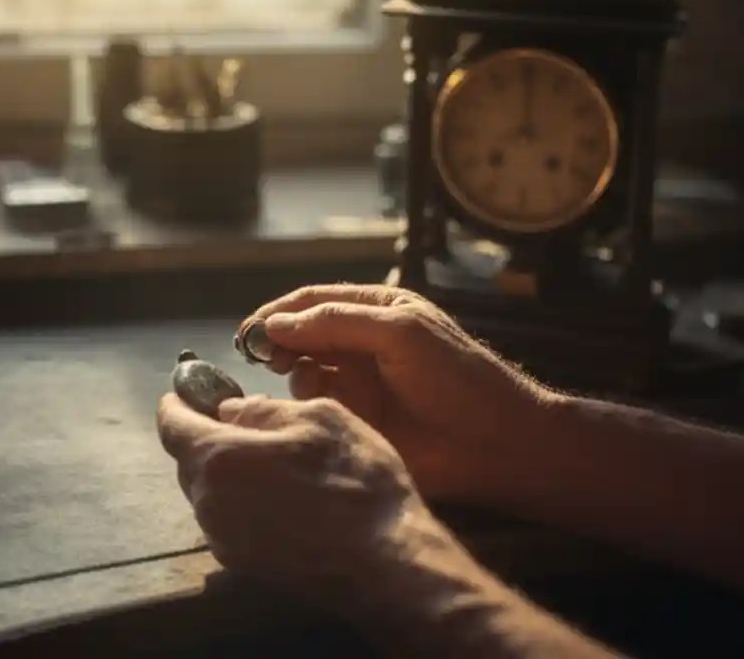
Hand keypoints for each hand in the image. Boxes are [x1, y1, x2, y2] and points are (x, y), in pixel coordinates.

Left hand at [155, 393, 476, 623]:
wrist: (386, 562)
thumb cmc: (356, 481)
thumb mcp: (319, 419)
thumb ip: (263, 410)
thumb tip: (230, 412)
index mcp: (218, 458)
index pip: (171, 425)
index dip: (177, 404)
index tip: (185, 392)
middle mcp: (208, 502)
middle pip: (189, 461)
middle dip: (208, 438)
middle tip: (244, 424)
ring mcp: (222, 539)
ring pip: (209, 493)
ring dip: (228, 473)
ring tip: (271, 462)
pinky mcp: (242, 565)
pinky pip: (227, 520)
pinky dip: (241, 501)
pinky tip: (281, 497)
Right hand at [241, 285, 563, 504]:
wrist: (493, 443)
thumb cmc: (455, 377)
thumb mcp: (399, 332)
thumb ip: (338, 322)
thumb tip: (277, 324)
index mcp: (376, 311)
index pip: (314, 301)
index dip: (280, 312)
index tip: (250, 330)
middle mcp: (361, 344)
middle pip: (302, 335)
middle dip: (280, 343)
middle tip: (267, 357)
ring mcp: (357, 385)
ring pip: (303, 373)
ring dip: (295, 374)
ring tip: (307, 383)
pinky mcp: (355, 422)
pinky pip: (316, 408)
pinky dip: (307, 406)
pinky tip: (317, 409)